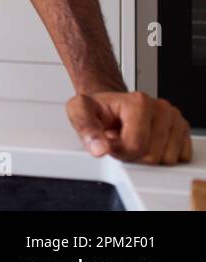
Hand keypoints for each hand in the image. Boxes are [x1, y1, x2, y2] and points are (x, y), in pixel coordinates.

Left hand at [66, 90, 193, 163]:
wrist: (108, 103)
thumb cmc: (96, 108)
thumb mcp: (79, 112)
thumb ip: (86, 129)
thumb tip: (99, 149)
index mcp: (139, 102)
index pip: (136, 146)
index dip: (119, 150)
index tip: (110, 138)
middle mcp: (161, 108)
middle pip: (152, 156)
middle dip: (133, 154)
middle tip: (121, 139)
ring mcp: (174, 118)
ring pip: (167, 159)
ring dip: (146, 155)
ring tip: (132, 139)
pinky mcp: (182, 129)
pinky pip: (180, 157)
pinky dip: (162, 154)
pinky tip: (148, 141)